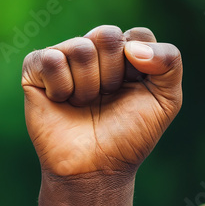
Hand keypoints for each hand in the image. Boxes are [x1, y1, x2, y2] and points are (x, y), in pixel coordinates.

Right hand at [22, 25, 181, 177]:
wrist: (95, 170)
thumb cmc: (129, 136)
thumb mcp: (167, 100)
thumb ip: (169, 60)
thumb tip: (131, 46)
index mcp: (124, 53)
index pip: (137, 35)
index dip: (140, 68)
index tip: (133, 92)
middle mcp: (93, 50)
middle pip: (107, 35)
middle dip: (112, 74)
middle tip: (105, 98)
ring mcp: (63, 57)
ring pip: (80, 48)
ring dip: (87, 86)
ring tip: (82, 104)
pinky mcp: (35, 69)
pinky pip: (51, 59)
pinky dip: (61, 87)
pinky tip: (60, 101)